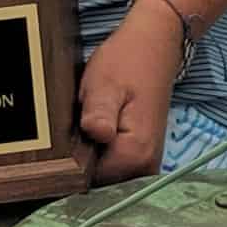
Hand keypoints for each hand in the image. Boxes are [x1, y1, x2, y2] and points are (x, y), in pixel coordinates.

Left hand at [78, 3, 182, 184]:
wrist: (155, 44)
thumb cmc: (127, 61)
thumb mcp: (104, 82)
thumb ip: (99, 112)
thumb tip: (95, 134)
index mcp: (136, 154)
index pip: (89, 181)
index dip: (72, 160)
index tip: (72, 133)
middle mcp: (146, 167)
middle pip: (98, 181)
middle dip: (83, 158)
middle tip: (83, 121)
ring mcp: (147, 163)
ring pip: (105, 174)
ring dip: (92, 154)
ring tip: (93, 121)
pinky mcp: (142, 157)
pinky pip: (114, 167)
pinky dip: (102, 151)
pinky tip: (100, 127)